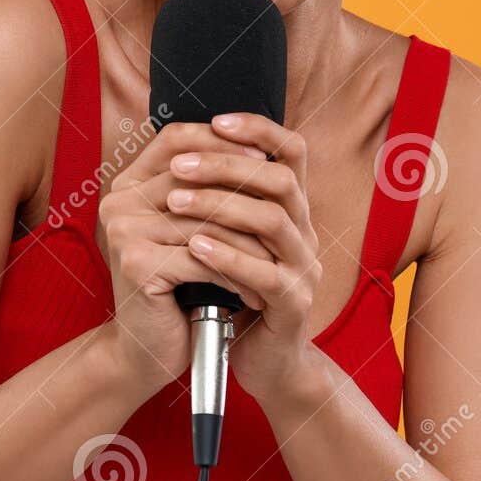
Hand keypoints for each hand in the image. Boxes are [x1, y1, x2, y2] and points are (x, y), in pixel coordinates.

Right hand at [96, 122, 277, 398]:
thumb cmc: (174, 288)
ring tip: (278, 261)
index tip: (261, 155)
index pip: (175, 138)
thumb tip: (253, 145)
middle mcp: (118, 201)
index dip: (220, 140)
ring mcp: (123, 230)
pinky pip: (203, 258)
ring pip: (207, 222)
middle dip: (245, 195)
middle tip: (286, 213)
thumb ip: (203, 192)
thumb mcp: (187, 232)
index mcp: (127, 185)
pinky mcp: (135, 262)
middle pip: (195, 177)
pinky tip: (256, 292)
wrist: (146, 349)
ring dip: (249, 244)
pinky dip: (236, 275)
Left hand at [164, 112, 324, 404]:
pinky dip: (227, 256)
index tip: (217, 119)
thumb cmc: (240, 293)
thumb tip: (180, 147)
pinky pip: (266, 273)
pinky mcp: (294, 304)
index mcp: (292, 210)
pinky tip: (193, 247)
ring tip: (174, 202)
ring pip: (274, 220)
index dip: (259, 130)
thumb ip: (221, 199)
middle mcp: (306, 232)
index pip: (293, 152)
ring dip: (220, 206)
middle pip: (280, 179)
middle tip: (177, 166)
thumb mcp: (232, 239)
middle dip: (226, 165)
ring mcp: (304, 268)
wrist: (265, 361)